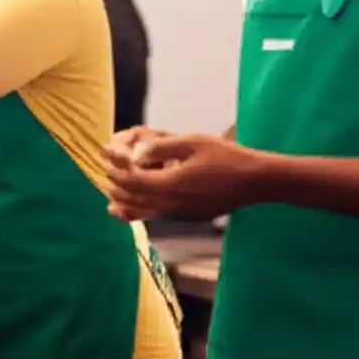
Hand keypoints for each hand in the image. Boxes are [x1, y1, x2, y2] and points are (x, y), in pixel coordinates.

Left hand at [103, 132, 267, 221]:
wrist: (254, 181)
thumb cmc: (225, 157)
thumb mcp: (191, 142)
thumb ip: (160, 146)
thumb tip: (134, 152)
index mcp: (169, 185)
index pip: (131, 180)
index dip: (114, 168)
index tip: (104, 154)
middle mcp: (171, 204)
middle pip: (132, 198)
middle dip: (115, 185)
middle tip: (105, 171)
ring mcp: (180, 213)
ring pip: (144, 213)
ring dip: (125, 204)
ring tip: (110, 202)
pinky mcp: (188, 216)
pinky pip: (157, 216)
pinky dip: (141, 213)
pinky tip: (138, 210)